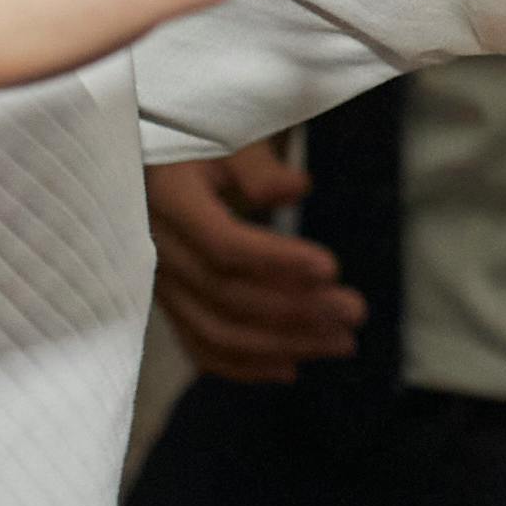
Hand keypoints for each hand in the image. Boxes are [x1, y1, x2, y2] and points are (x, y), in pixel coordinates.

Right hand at [152, 141, 360, 380]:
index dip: (277, 261)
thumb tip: (298, 189)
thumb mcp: (226, 137)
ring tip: (341, 343)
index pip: (224, 244)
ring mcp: (160, 282)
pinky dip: (242, 365)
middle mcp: (157, 248)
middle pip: (227, 294)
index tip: (332, 267)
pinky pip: (199, 345)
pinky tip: (290, 368)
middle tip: (355, 312)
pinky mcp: (170, 302)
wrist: (150, 159)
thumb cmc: (197, 138)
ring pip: (216, 329)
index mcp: (170, 200)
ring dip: (281, 344)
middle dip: (296, 310)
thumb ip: (258, 166)